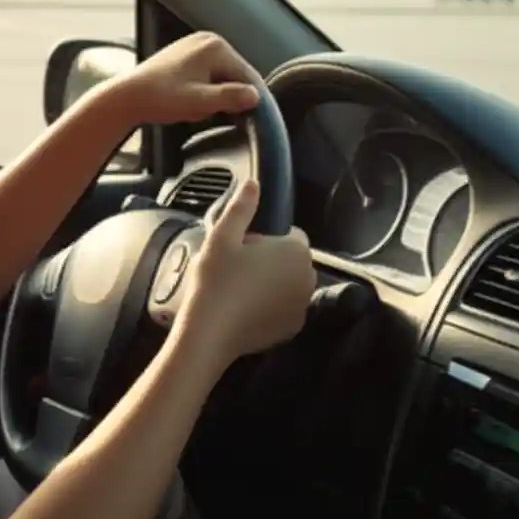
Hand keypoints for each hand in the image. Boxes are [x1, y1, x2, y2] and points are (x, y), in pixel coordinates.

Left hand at [104, 32, 261, 125]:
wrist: (128, 96)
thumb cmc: (160, 98)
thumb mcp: (198, 102)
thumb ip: (228, 98)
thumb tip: (255, 96)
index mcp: (215, 46)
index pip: (248, 75)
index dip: (249, 99)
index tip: (247, 119)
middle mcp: (208, 40)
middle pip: (235, 75)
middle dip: (229, 97)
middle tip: (212, 114)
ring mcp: (196, 45)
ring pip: (222, 76)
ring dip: (217, 95)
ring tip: (196, 108)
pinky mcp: (187, 54)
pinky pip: (209, 74)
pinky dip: (206, 90)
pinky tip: (191, 101)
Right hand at [176, 179, 316, 362]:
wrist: (210, 333)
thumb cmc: (216, 280)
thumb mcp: (222, 237)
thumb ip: (241, 207)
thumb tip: (254, 184)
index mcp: (296, 251)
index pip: (289, 236)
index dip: (264, 240)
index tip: (241, 250)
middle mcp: (308, 278)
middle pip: (290, 261)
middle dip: (270, 262)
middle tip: (236, 270)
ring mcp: (302, 306)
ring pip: (288, 285)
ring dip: (272, 284)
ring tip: (239, 291)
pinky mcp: (293, 329)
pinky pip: (284, 309)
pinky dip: (271, 307)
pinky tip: (246, 310)